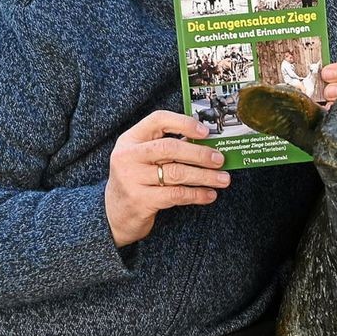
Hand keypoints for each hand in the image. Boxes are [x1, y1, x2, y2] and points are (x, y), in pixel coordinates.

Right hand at [104, 110, 228, 246]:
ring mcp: (131, 178)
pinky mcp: (140, 200)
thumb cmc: (136, 180)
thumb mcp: (143, 158)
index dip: (184, 123)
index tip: (205, 131)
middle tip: (220, 159)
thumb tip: (207, 142)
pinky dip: (197, 194)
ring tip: (222, 179)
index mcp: (130, 139)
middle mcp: (128, 156)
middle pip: (170, 147)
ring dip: (204, 176)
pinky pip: (176, 194)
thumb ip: (168, 147)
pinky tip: (209, 195)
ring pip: (176, 173)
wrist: (114, 215)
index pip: (158, 120)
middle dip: (200, 153)